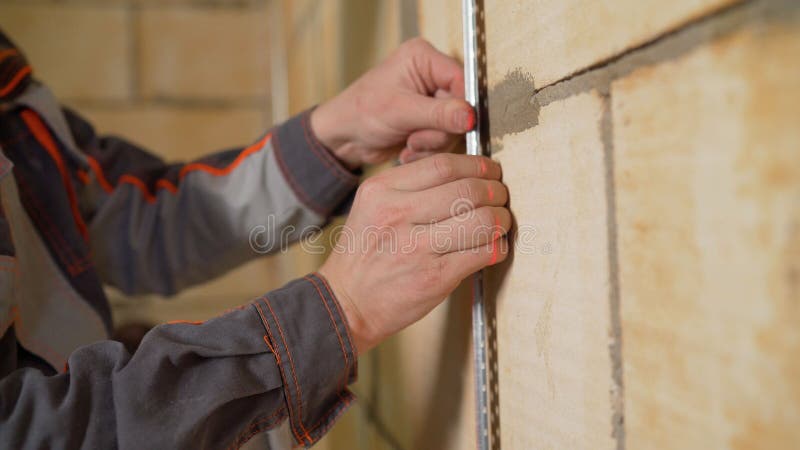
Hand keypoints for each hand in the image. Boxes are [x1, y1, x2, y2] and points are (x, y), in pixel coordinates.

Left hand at [310, 38, 473, 168]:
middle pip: (461, 106)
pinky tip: (409, 150)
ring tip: (410, 144)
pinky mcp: (430, 121)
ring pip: (455, 127)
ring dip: (433, 143)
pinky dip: (429, 149)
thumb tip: (470, 116)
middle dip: (440, 130)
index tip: (460, 126)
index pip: (461, 78)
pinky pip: (445, 139)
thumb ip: (438, 114)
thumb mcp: (400, 111)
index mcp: (423, 58)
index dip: (463, 105)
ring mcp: (431, 100)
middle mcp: (430, 76)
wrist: (344, 138)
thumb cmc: (360, 113)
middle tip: (416, 138)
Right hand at [318, 154, 509, 353]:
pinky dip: (497, 247)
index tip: (489, 171)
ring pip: (482, 220)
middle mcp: (397, 214)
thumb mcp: (373, 207)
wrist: (346, 303)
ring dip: (501, 219)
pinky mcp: (434, 277)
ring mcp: (416, 247)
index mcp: (381, 190)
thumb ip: (410, 187)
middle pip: (468, 190)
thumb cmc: (365, 255)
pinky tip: (493, 247)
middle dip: (495, 191)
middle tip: (500, 197)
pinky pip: (483, 253)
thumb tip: (465, 173)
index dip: (476, 165)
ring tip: (500, 222)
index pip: (443, 165)